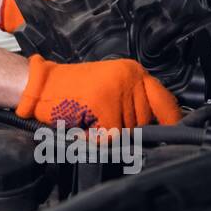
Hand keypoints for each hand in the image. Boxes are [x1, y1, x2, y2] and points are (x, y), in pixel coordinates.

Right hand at [15, 55, 180, 128]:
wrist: (39, 86)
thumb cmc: (70, 91)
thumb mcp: (109, 87)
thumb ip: (134, 101)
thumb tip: (159, 128)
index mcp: (133, 72)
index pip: (164, 100)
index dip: (169, 120)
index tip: (172, 132)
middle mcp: (130, 77)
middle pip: (145, 121)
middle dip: (128, 129)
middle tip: (100, 120)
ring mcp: (118, 90)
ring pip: (127, 131)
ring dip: (108, 135)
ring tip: (89, 120)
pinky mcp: (104, 105)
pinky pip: (110, 137)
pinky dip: (95, 138)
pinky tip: (83, 127)